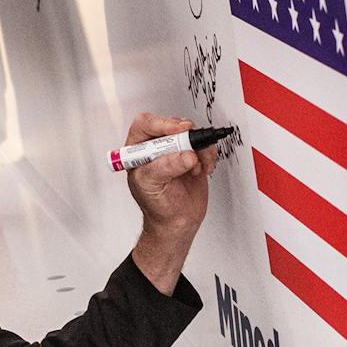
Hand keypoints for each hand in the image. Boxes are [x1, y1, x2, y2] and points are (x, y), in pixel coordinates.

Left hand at [122, 112, 216, 293]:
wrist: (177, 222)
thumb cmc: (157, 206)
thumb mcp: (152, 186)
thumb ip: (164, 168)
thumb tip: (185, 155)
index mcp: (138, 150)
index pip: (145, 124)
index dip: (161, 124)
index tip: (177, 132)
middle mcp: (156, 146)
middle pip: (172, 124)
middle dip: (185, 137)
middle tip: (191, 151)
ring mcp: (176, 149)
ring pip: (191, 133)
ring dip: (199, 148)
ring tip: (195, 167)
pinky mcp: (193, 154)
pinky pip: (205, 144)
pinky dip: (208, 155)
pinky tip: (203, 169)